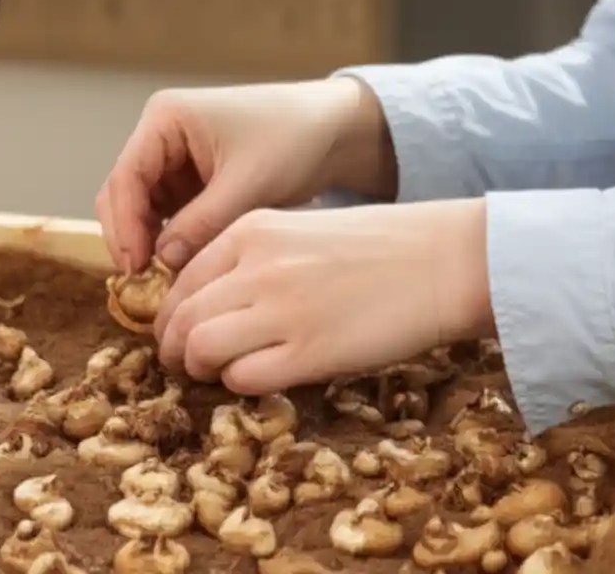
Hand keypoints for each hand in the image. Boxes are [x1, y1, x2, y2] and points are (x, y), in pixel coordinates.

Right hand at [95, 77, 395, 273]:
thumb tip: (162, 261)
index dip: (125, 225)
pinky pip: (167, 216)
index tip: (135, 266)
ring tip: (161, 282)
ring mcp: (174, 159)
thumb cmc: (294, 139)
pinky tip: (180, 269)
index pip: (126, 177)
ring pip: (142, 209)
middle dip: (131, 236)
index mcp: (165, 118)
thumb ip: (202, 223)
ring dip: (148, 242)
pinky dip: (170, 241)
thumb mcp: (247, 184)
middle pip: (124, 193)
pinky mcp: (191, 181)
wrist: (334, 130)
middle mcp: (161, 135)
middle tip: (142, 282)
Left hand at [153, 199, 495, 392]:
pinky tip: (261, 378)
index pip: (182, 280)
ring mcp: (281, 310)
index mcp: (251, 231)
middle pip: (182, 319)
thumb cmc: (380, 247)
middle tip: (186, 365)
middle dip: (174, 349)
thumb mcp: (302, 230)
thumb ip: (254, 258)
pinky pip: (243, 378)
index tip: (179, 333)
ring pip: (201, 349)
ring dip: (201, 370)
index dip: (171, 316)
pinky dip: (239, 385)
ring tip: (219, 374)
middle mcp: (257, 267)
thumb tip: (212, 304)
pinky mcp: (309, 352)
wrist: (442, 261)